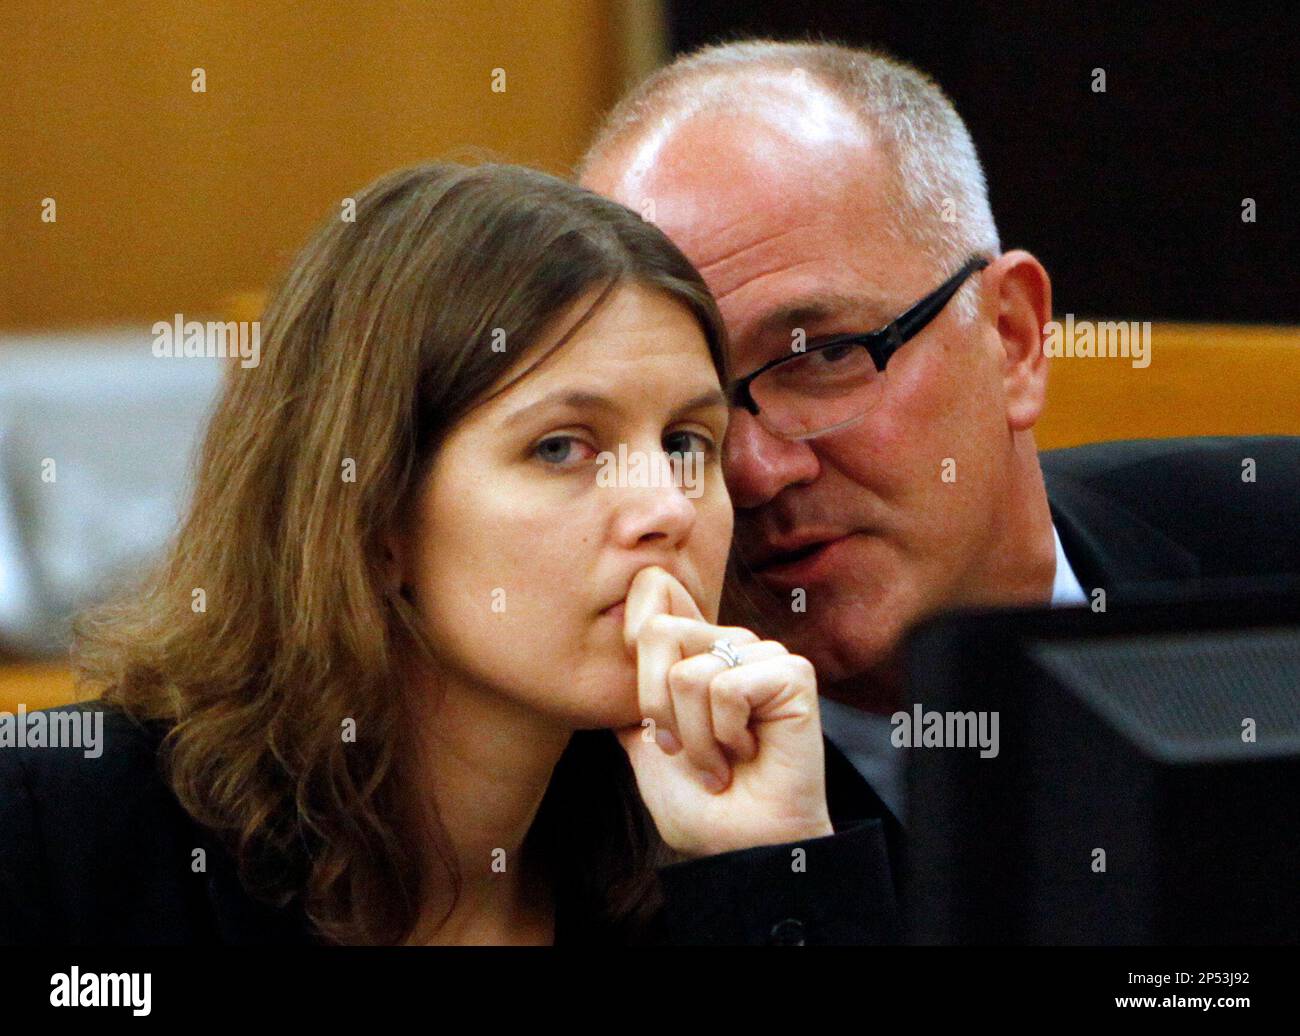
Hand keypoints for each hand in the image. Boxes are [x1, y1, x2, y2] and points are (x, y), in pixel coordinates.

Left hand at [614, 566, 833, 858]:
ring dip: (694, 737)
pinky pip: (726, 688)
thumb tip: (614, 638)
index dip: (632, 635)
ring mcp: (762, 655)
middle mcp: (728, 643)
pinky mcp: (792, 674)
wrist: (741, 847)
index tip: (644, 703)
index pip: (654, 588)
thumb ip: (629, 689)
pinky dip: (725, 735)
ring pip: (689, 672)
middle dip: (656, 708)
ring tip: (719, 760)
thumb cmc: (698, 803)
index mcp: (693, 650)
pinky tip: (748, 754)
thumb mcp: (642, 741)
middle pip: (656, 632)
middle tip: (683, 749)